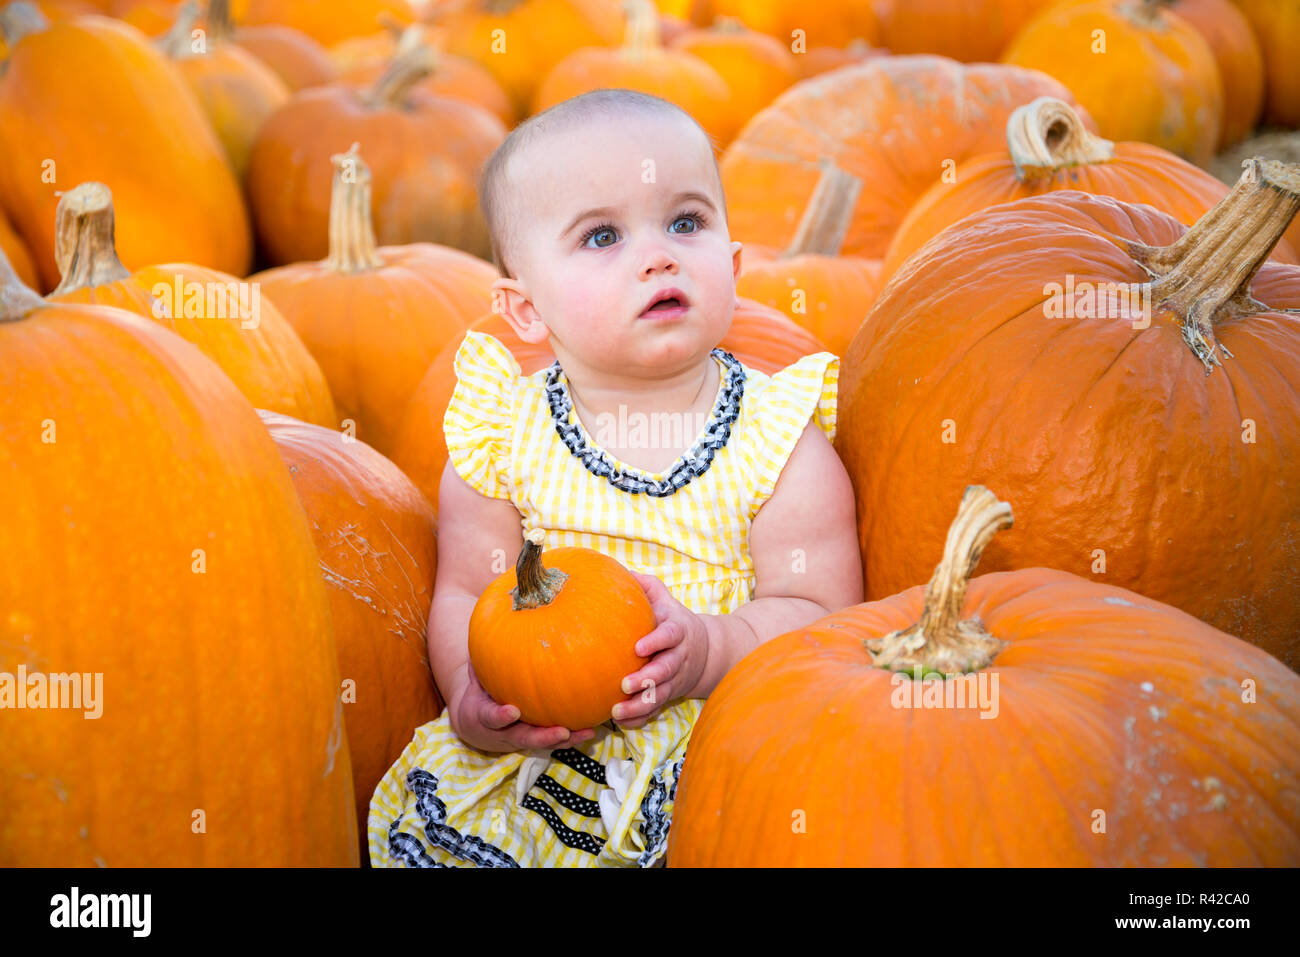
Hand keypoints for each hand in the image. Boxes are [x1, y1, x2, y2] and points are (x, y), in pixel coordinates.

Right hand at [450, 660, 597, 753]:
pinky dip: (573, 736)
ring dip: (566, 739)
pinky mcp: (535, 739)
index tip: (512, 711)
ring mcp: (521, 738)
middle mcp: (503, 733)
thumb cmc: (479, 689)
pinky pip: (555, 740)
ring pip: (544, 742)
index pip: (491, 717)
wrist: (476, 721)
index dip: (501, 716)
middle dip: (543, 737)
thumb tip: (493, 622)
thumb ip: (483, 657)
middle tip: (561, 731)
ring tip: (588, 732)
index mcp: (483, 717)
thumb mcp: (475, 675)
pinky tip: (594, 727)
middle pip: (524, 738)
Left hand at [612, 572, 708, 729]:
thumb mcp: (666, 601)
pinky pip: (655, 710)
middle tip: (625, 684)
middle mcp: (678, 657)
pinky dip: (639, 718)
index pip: (670, 635)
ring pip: (659, 695)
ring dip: (640, 705)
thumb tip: (622, 571)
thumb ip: (647, 587)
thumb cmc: (673, 622)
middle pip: (665, 670)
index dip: (657, 641)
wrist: (706, 652)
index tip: (638, 647)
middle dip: (647, 679)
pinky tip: (620, 722)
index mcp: (676, 632)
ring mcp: (674, 679)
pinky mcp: (669, 695)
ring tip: (617, 711)